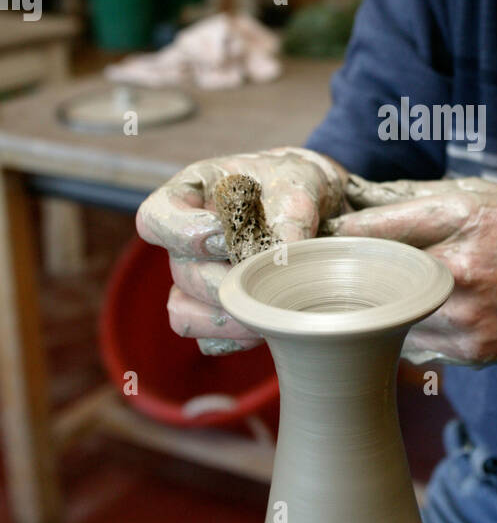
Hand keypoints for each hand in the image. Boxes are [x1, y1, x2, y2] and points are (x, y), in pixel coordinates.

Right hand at [137, 148, 347, 353]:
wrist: (315, 207)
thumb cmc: (295, 183)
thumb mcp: (300, 182)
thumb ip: (291, 212)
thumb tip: (283, 251)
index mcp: (191, 195)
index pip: (155, 218)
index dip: (183, 233)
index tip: (225, 237)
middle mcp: (185, 241)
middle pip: (182, 272)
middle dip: (226, 282)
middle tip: (270, 280)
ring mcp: (196, 279)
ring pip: (186, 314)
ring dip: (228, 318)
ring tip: (270, 310)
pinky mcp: (215, 311)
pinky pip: (211, 339)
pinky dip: (240, 338)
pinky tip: (270, 324)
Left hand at [324, 174, 496, 365]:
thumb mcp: (490, 194)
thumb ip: (427, 196)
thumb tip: (365, 197)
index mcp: (465, 219)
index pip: (381, 228)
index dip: (344, 232)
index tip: (321, 234)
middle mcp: (461, 269)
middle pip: (378, 275)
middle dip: (351, 271)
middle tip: (325, 267)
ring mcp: (466, 315)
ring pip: (391, 314)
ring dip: (378, 305)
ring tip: (368, 294)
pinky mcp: (472, 349)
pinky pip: (416, 340)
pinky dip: (408, 327)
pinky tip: (413, 315)